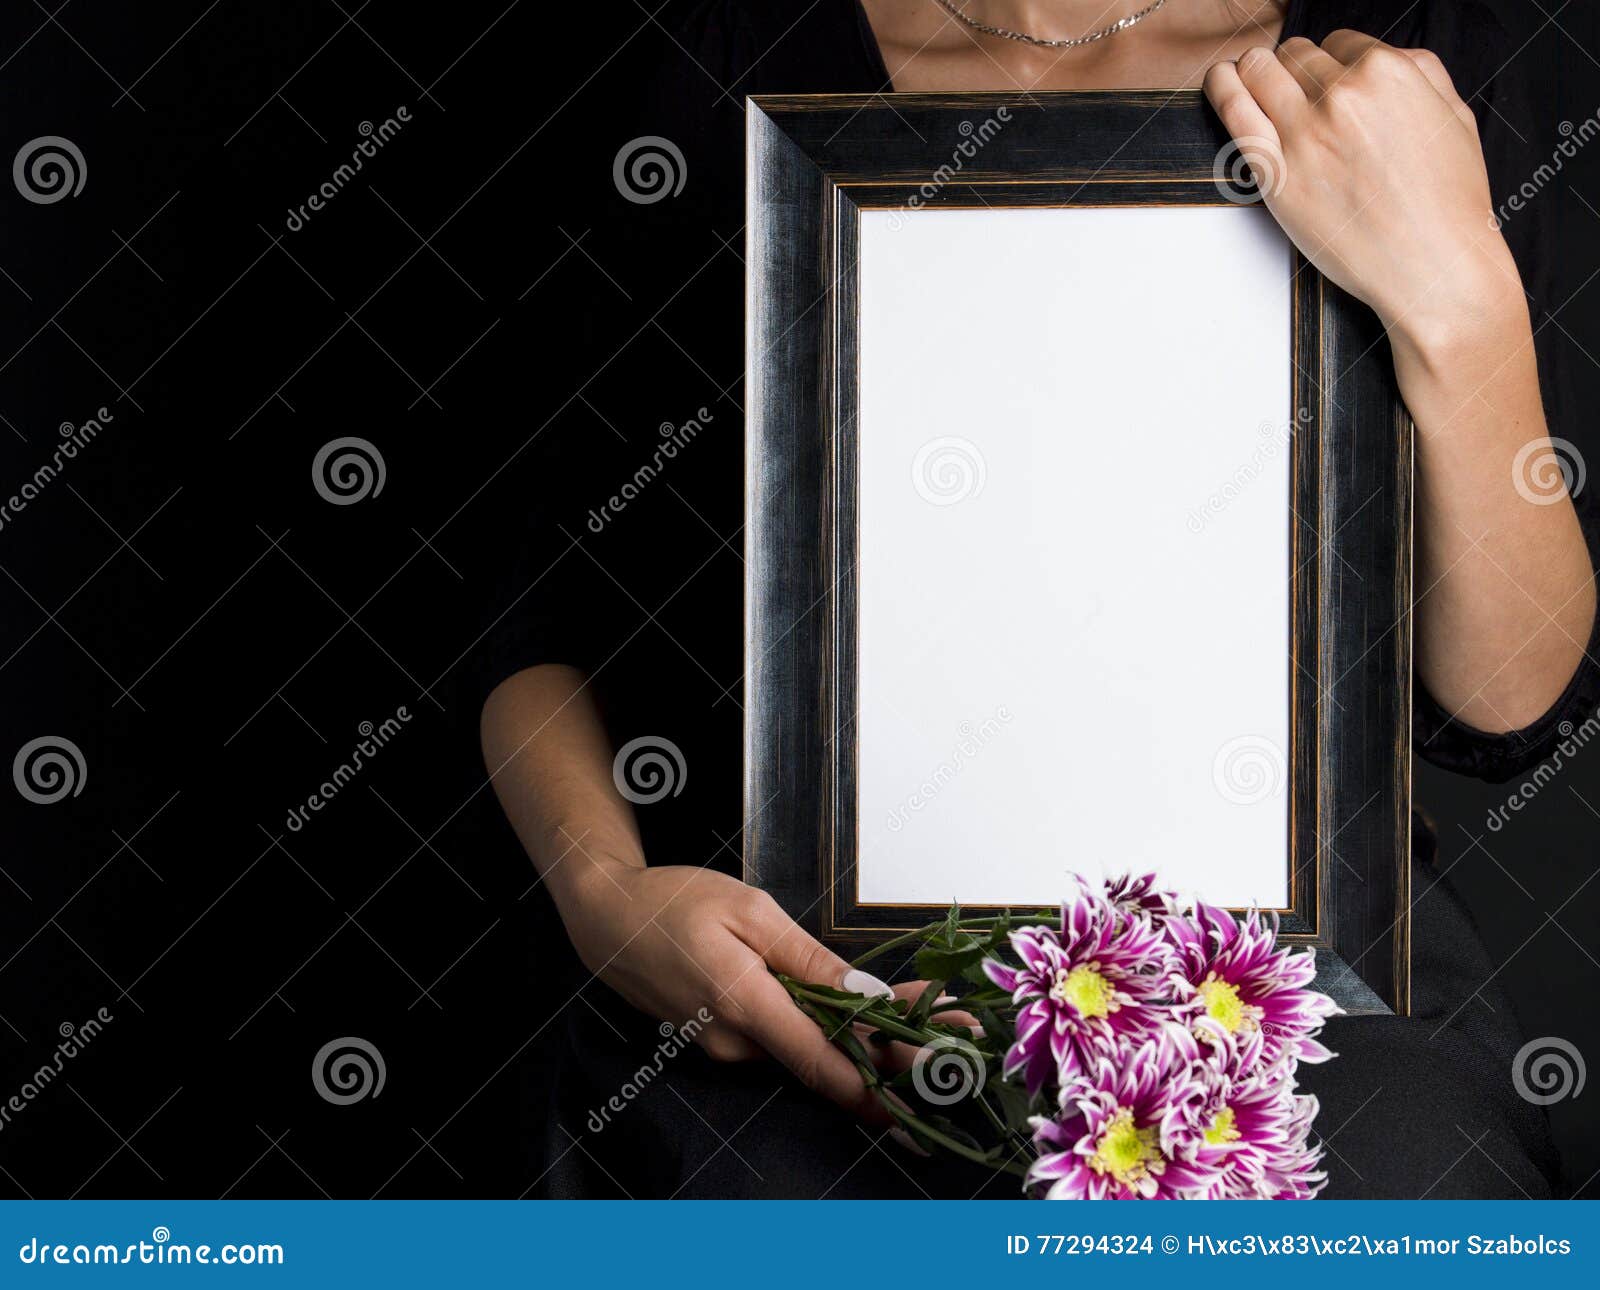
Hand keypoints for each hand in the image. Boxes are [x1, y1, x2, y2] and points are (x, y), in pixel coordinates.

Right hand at [561, 861, 902, 1120]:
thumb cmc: (676, 902)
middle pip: (830, 1060)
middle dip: (898, 1055)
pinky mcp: (725, 1042)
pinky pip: (786, 1039)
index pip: (824, 1066)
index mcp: (744, 1006)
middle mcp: (738, 1043)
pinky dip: (827, 1030)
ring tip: (931, 1016)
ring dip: (866, 1038)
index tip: (932, 1097)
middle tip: (961, 1048)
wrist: (605, 919)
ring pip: (810, 1049)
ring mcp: (729, 1049)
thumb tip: (865, 1000)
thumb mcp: (751, 912)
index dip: (883, 1086)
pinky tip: (861, 1011)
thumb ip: (809, 963)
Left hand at [1204, 30, 1521, 349]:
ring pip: (1260, 70)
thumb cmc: (1445, 201)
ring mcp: (1305, 132)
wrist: (1430, 264)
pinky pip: (1234, 109)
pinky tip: (1219, 79)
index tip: (1326, 83)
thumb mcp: (1452, 115)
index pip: (1340, 43)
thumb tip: (1387, 58)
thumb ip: (1419, 74)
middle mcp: (1343, 94)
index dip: (1332, 63)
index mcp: (1389, 72)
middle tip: (1293, 91)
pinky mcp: (1275, 170)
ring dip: (1254, 70)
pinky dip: (1221, 86)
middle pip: (1297, 56)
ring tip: (1247, 75)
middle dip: (1294, 68)